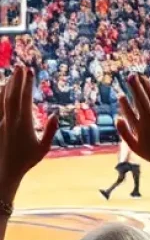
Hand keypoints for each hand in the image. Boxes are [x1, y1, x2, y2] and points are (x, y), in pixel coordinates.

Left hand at [0, 66, 55, 189]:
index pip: (24, 98)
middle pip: (12, 95)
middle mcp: (10, 120)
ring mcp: (0, 123)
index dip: (27, 84)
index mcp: (24, 123)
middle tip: (21, 67)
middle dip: (16, 80)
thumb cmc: (26, 162)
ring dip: (7, 86)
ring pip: (2, 100)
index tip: (30, 71)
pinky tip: (1, 90)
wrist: (3, 172)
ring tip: (11, 75)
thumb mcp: (43, 148)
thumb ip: (50, 130)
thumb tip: (55, 114)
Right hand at [116, 75, 149, 167]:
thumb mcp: (132, 145)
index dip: (125, 103)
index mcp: (141, 129)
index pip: (131, 111)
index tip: (121, 95)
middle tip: (131, 76)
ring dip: (148, 88)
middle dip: (137, 87)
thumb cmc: (147, 151)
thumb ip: (124, 132)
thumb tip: (118, 119)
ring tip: (142, 79)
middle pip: (144, 101)